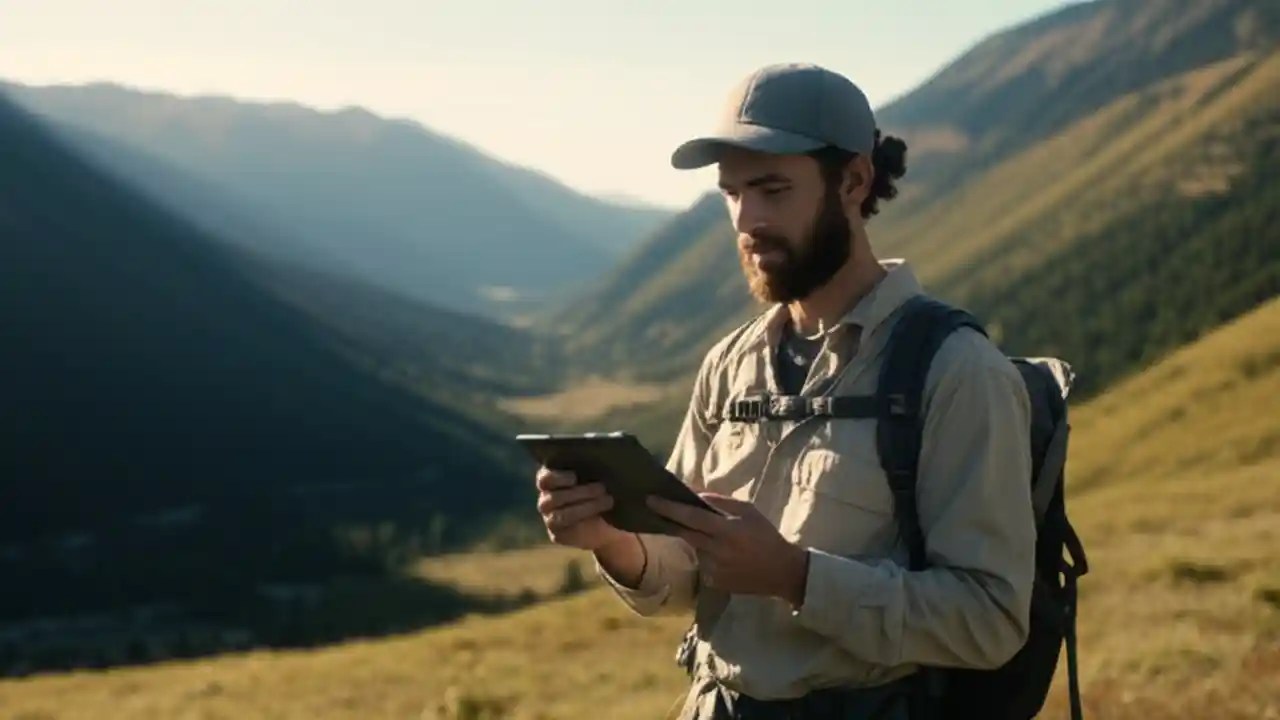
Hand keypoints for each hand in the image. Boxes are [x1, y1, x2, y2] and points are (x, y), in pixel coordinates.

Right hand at [535, 466, 628, 550]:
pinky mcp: (556, 534)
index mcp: (550, 481)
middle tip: (602, 488)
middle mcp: (546, 499)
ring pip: (560, 515)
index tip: (575, 477)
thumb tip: (596, 459)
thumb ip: (589, 470)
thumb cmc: (600, 490)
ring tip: (607, 501)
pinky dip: (584, 523)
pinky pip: (564, 531)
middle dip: (581, 492)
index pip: (544, 479)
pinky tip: (600, 518)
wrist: (608, 519)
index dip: (558, 478)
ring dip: (586, 507)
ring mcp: (549, 518)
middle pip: (554, 497)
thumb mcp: (595, 477)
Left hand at [647, 493, 809, 605]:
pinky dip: (706, 555)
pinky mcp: (713, 582)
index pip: (691, 517)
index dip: (669, 508)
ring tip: (714, 538)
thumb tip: (695, 494)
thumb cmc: (765, 535)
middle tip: (654, 510)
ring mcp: (713, 569)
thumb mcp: (748, 510)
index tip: (650, 499)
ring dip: (696, 540)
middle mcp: (716, 550)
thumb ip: (721, 502)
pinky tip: (722, 556)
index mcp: (727, 530)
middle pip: (684, 533)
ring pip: (694, 548)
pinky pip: (702, 563)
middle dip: (668, 521)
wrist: (781, 571)